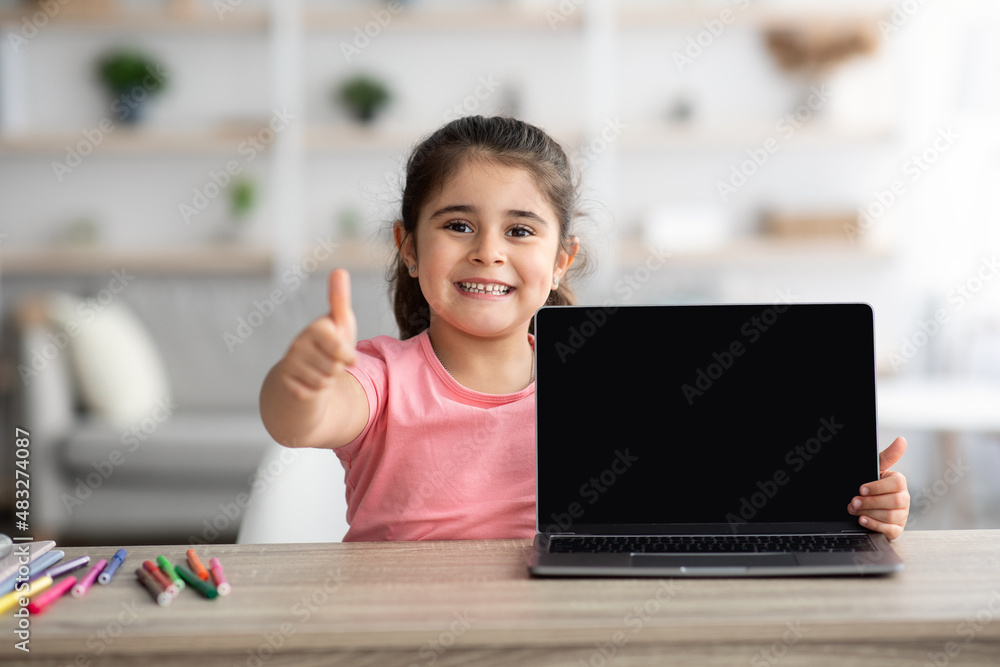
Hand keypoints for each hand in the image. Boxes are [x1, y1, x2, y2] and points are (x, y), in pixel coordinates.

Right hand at [278, 268, 357, 400]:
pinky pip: (311, 394)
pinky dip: (315, 392)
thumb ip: (341, 300)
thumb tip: (339, 270)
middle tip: (330, 362)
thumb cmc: (330, 344)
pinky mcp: (284, 381)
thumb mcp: (341, 323)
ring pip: (323, 381)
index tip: (348, 355)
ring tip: (321, 370)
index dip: (347, 355)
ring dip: (327, 380)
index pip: (338, 347)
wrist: (306, 370)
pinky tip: (310, 382)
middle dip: (338, 369)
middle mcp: (299, 343)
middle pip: (334, 367)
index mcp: (316, 328)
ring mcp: (289, 362)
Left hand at [847, 436, 909, 539]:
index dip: (877, 487)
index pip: (897, 483)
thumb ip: (888, 455)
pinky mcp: (896, 529)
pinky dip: (874, 525)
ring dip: (869, 512)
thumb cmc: (871, 484)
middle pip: (894, 501)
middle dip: (870, 502)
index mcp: (899, 483)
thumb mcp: (876, 468)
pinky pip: (889, 529)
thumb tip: (902, 440)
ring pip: (891, 515)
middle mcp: (903, 498)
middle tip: (854, 501)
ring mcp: (901, 515)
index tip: (861, 489)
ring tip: (854, 509)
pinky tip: (862, 519)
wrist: (864, 503)